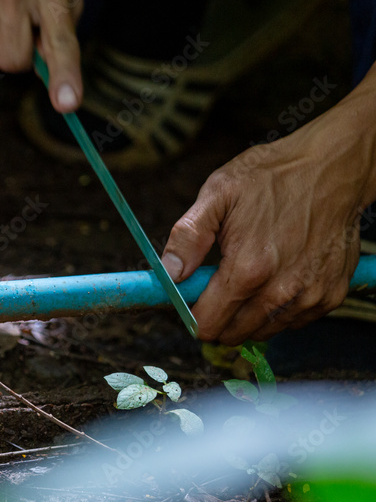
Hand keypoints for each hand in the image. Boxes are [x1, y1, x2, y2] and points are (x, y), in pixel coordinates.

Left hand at [160, 80, 375, 344]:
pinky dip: (279, 308)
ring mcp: (310, 296)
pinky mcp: (331, 296)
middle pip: (234, 334)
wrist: (332, 167)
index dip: (193, 315)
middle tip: (220, 283)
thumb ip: (188, 238)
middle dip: (219, 315)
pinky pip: (293, 321)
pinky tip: (277, 277)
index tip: (192, 298)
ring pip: (263, 331)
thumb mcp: (217, 195)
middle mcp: (282, 291)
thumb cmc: (272, 177)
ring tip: (251, 274)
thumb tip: (168, 274)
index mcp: (248, 269)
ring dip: (249, 314)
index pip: (208, 325)